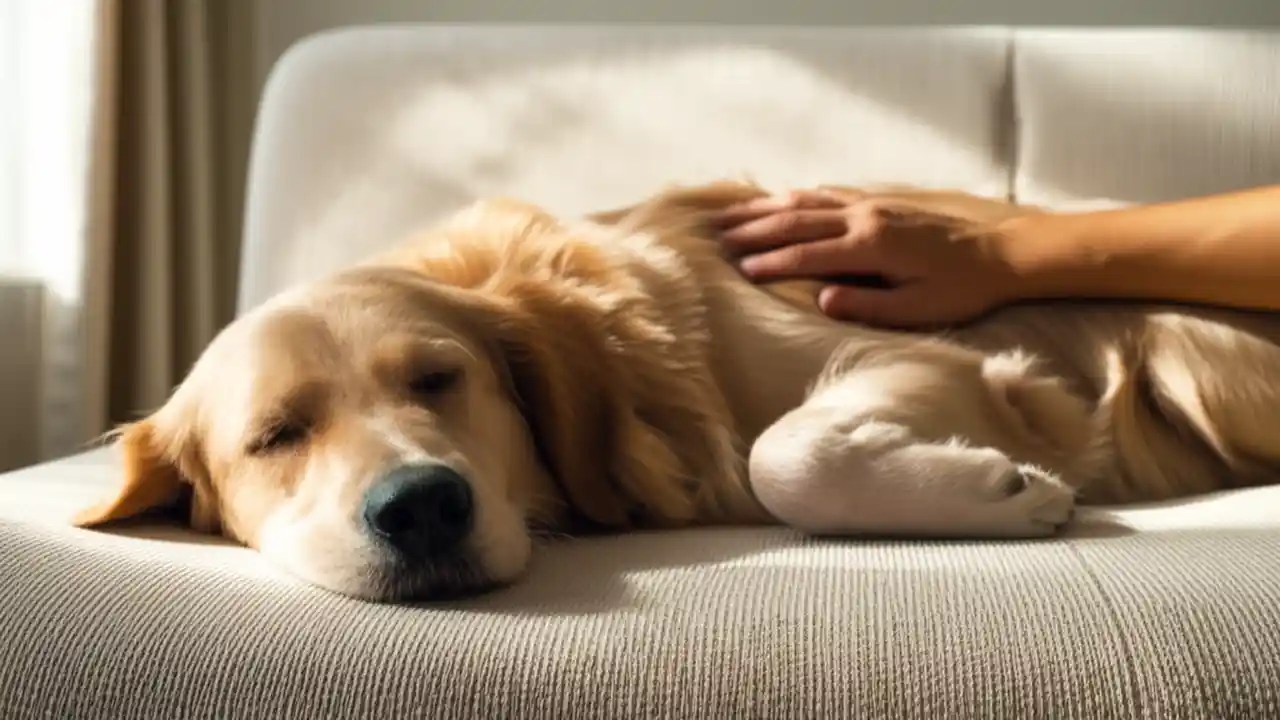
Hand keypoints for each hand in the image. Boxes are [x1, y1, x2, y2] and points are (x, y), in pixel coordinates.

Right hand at [713, 188, 1020, 327]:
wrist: (1000, 252)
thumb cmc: (960, 289)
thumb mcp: (916, 310)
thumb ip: (866, 307)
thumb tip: (821, 301)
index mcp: (868, 248)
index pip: (805, 256)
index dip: (770, 264)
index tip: (740, 271)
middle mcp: (863, 218)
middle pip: (795, 221)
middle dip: (754, 230)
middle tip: (718, 238)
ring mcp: (870, 205)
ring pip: (806, 202)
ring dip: (766, 208)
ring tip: (732, 214)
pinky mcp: (880, 201)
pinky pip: (828, 193)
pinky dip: (798, 195)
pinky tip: (781, 197)